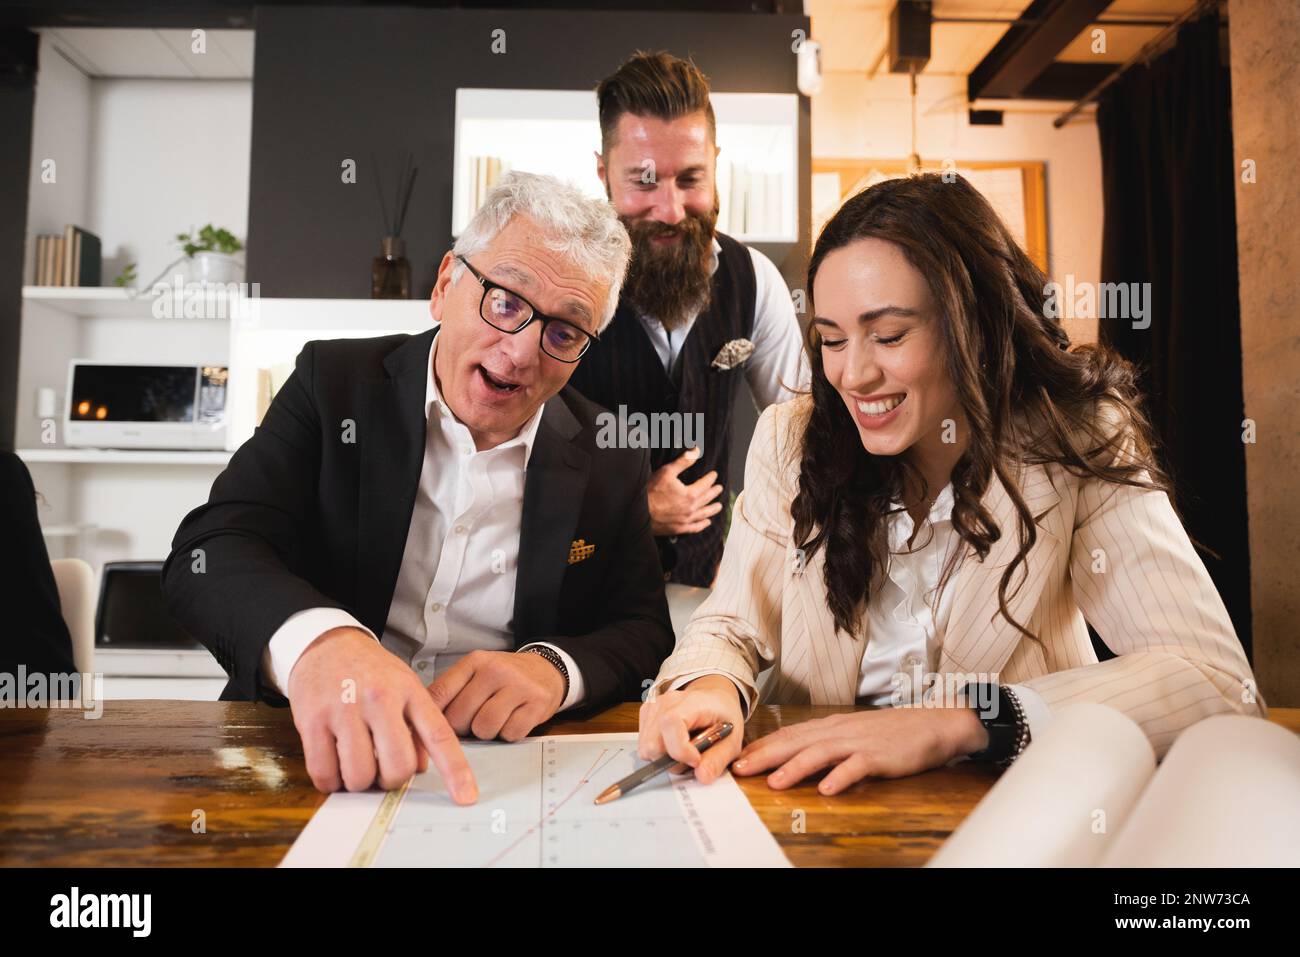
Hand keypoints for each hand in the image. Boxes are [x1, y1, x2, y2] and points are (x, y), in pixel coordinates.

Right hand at [286, 626, 476, 800]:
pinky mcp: (312, 721)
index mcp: (409, 690)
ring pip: (360, 775)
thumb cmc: (370, 671)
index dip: (455, 770)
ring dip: (358, 781)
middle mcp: (379, 698)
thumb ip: (418, 725)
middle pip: (398, 766)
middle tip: (381, 767)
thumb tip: (422, 767)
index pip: (439, 735)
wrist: (326, 644)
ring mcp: (344, 709)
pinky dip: (331, 780)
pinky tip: (333, 763)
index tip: (466, 796)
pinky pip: (325, 773)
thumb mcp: (404, 686)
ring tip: (355, 761)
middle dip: (391, 779)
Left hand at [426, 649, 565, 741]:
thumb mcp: (476, 673)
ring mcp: (518, 686)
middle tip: (473, 721)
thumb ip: (450, 692)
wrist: (546, 671)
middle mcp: (495, 670)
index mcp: (475, 662)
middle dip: (463, 727)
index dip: (432, 718)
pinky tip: (512, 720)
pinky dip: (508, 734)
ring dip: (487, 732)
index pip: (440, 693)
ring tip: (495, 720)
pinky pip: (510, 734)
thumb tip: (418, 721)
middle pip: (460, 717)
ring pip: (484, 728)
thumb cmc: (504, 678)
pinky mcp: (536, 704)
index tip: (431, 729)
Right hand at [637, 674, 745, 784]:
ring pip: (646, 748)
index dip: (680, 749)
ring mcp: (653, 707)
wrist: (713, 697)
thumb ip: (719, 759)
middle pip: (653, 743)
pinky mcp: (646, 715)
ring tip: (684, 751)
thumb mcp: (732, 739)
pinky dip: (658, 753)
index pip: (671, 723)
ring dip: (664, 759)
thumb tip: (702, 776)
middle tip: (692, 759)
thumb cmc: (723, 715)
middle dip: (672, 761)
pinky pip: (644, 745)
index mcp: (691, 702)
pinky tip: (674, 744)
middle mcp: (666, 702)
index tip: (696, 761)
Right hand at [647, 447, 723, 535]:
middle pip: (707, 499)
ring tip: (719, 506)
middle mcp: (691, 509)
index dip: (710, 478)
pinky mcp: (678, 529)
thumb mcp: (666, 472)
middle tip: (719, 488)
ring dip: (712, 509)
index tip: (714, 475)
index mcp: (690, 494)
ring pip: (704, 514)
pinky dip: (702, 525)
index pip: (705, 484)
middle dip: (714, 492)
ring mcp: (685, 520)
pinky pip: (695, 528)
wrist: (638, 511)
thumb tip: (696, 451)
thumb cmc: (650, 491)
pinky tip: (707, 523)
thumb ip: (683, 461)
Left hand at [732, 707, 989, 794]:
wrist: (933, 725)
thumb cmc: (891, 733)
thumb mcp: (853, 732)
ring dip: (796, 767)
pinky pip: (857, 767)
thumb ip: (826, 742)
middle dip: (766, 755)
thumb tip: (794, 754)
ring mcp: (859, 742)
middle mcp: (840, 731)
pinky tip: (826, 789)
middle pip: (796, 741)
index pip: (789, 734)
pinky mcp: (880, 756)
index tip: (738, 757)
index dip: (763, 746)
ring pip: (820, 752)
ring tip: (775, 782)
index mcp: (831, 726)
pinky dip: (841, 777)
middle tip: (740, 769)